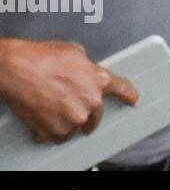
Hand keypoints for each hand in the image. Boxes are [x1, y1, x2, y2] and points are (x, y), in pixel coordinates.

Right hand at [0, 38, 137, 142]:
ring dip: (67, 122)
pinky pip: (57, 137)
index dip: (128, 96)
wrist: (17, 70)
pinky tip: (43, 118)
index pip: (122, 89)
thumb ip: (87, 66)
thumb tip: (86, 71)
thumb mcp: (75, 52)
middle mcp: (91, 102)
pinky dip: (50, 131)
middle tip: (69, 104)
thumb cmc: (42, 58)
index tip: (132, 101)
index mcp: (99, 80)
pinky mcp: (55, 131)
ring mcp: (74, 119)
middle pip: (96, 116)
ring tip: (52, 108)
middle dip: (86, 112)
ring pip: (76, 128)